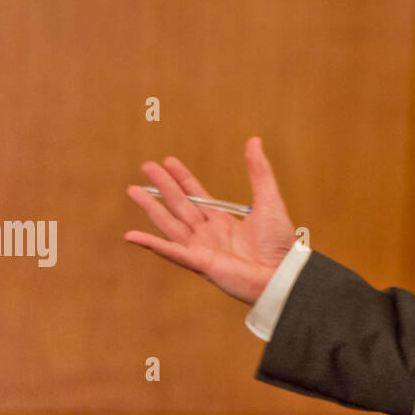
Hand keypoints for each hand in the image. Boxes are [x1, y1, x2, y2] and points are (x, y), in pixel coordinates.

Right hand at [124, 136, 296, 305]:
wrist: (283, 274)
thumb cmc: (280, 243)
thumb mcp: (269, 199)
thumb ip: (259, 172)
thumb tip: (254, 140)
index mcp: (224, 221)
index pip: (197, 195)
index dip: (182, 178)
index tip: (168, 162)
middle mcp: (209, 234)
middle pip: (179, 205)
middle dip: (162, 185)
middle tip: (146, 166)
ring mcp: (201, 249)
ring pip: (170, 223)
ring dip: (151, 207)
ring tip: (132, 189)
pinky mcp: (200, 263)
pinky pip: (171, 252)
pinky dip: (151, 244)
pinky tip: (131, 236)